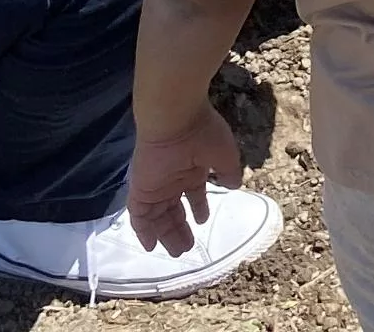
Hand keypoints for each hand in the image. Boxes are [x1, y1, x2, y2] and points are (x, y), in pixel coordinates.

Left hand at [125, 103, 243, 256]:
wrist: (176, 120)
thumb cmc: (203, 134)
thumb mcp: (225, 155)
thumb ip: (229, 172)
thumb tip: (234, 186)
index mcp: (191, 168)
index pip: (192, 193)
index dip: (198, 207)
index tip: (202, 220)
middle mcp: (172, 179)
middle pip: (173, 210)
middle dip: (180, 229)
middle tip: (187, 248)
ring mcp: (155, 185)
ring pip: (158, 216)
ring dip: (166, 235)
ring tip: (177, 252)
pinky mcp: (141, 189)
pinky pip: (139, 215)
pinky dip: (143, 230)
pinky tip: (151, 245)